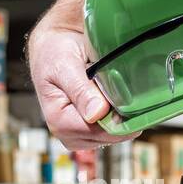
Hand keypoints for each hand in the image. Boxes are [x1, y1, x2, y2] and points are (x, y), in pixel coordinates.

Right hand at [27, 0, 136, 150]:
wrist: (52, 48)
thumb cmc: (55, 52)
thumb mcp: (65, 65)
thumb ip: (80, 90)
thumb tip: (96, 114)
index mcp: (58, 121)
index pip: (98, 131)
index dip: (117, 118)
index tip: (129, 98)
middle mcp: (66, 134)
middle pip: (107, 136)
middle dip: (120, 116)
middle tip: (121, 87)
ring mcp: (78, 136)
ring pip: (113, 135)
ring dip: (120, 114)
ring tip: (112, 90)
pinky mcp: (88, 133)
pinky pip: (112, 130)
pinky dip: (118, 114)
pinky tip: (113, 97)